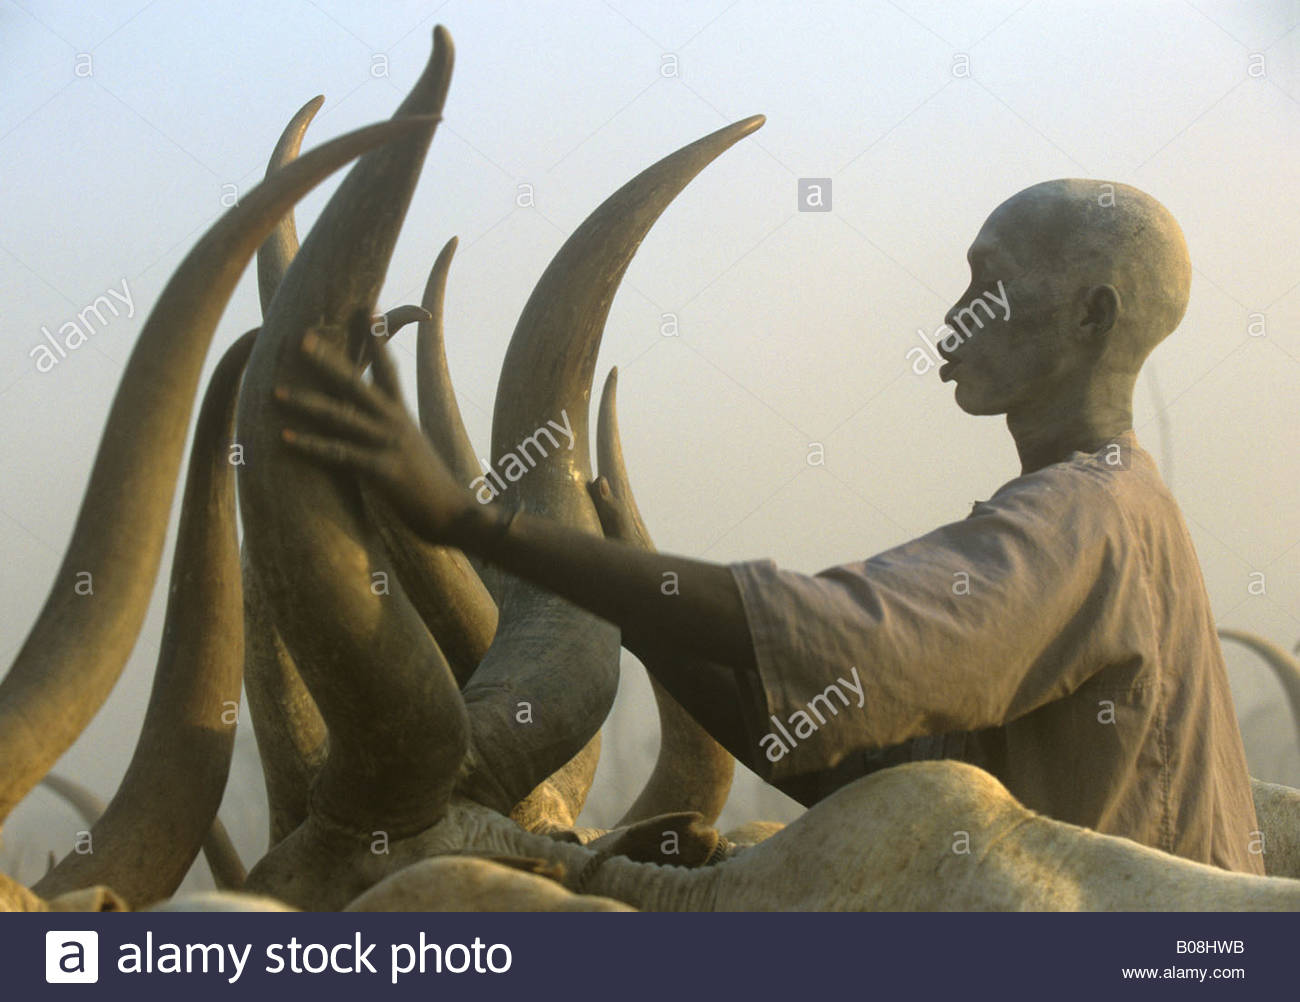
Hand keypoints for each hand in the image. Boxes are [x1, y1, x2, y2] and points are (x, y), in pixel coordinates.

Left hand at [276, 328, 471, 542]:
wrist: (454, 513)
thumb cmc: (430, 484)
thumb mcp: (413, 447)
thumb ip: (393, 430)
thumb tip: (376, 420)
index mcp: (402, 415)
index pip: (387, 369)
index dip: (377, 339)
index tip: (367, 309)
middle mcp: (395, 423)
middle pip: (356, 384)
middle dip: (328, 361)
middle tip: (302, 338)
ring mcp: (388, 444)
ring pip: (341, 417)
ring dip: (306, 404)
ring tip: (275, 392)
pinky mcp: (382, 470)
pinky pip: (340, 455)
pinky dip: (311, 446)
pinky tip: (286, 440)